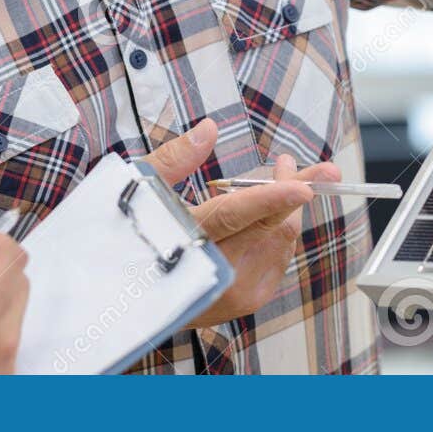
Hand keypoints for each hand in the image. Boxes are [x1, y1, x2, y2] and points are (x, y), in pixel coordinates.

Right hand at [144, 119, 338, 326]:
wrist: (129, 300)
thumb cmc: (132, 236)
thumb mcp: (141, 191)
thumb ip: (175, 159)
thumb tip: (209, 129)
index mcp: (185, 242)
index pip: (234, 217)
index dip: (271, 200)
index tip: (303, 186)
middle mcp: (215, 273)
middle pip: (270, 226)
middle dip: (290, 189)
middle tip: (291, 162)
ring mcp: (236, 292)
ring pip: (281, 240)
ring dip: (284, 209)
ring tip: (275, 185)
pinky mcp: (250, 301)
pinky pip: (279, 256)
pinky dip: (276, 232)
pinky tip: (259, 222)